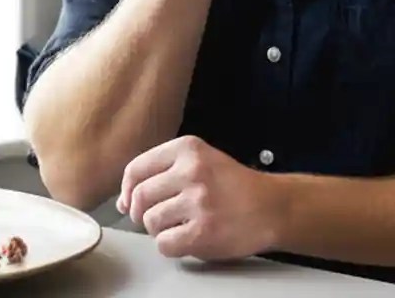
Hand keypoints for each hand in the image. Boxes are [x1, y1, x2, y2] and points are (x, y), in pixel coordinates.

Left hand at [116, 135, 282, 260]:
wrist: (272, 207)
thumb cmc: (232, 186)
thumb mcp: (199, 161)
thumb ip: (160, 174)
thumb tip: (122, 201)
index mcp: (187, 149)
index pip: (135, 169)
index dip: (127, 190)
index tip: (131, 201)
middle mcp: (192, 171)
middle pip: (140, 197)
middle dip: (141, 213)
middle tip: (156, 218)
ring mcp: (198, 202)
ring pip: (150, 222)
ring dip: (159, 230)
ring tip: (179, 226)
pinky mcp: (203, 231)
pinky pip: (164, 244)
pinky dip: (170, 246)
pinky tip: (186, 239)